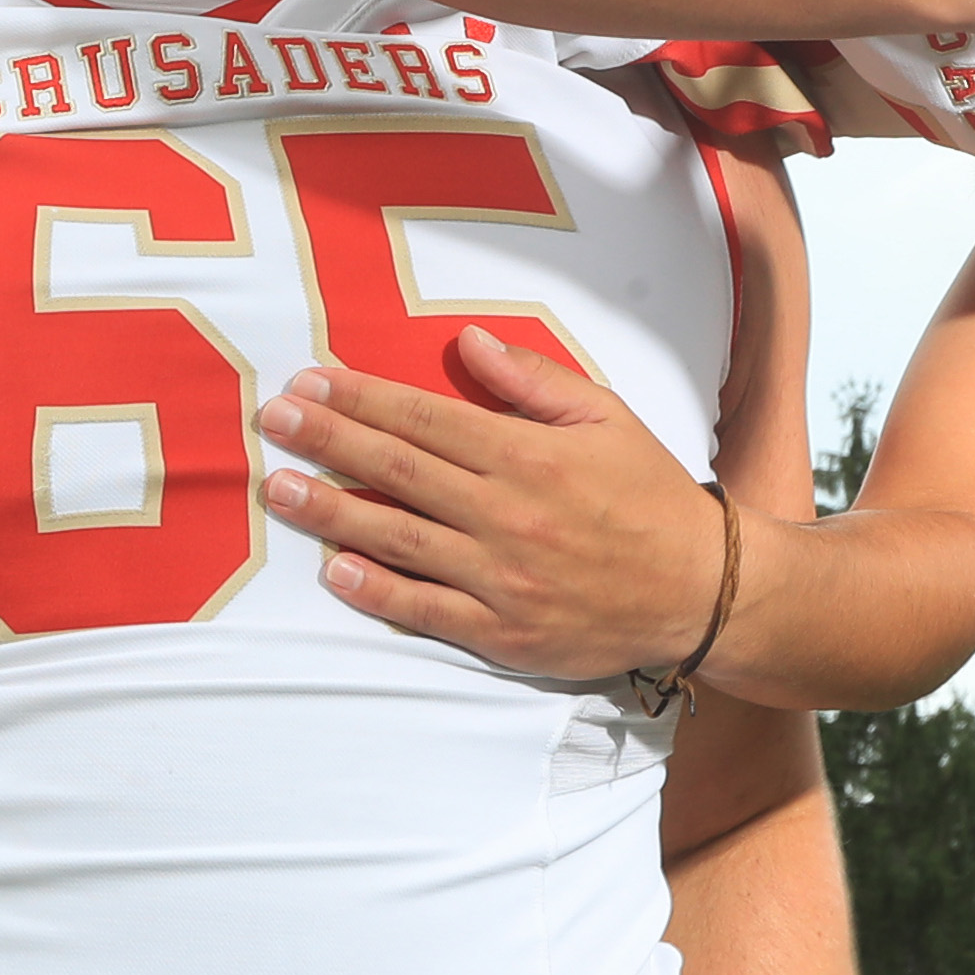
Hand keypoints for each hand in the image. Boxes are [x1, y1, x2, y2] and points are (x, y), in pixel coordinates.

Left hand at [258, 329, 726, 679]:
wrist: (702, 589)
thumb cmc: (649, 494)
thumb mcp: (605, 416)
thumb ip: (531, 380)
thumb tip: (465, 342)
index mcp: (528, 455)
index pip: (424, 419)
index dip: (360, 399)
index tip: (311, 382)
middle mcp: (507, 514)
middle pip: (397, 470)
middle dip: (327, 441)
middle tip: (273, 420)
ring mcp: (501, 578)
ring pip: (398, 538)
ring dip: (331, 511)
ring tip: (279, 490)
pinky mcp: (504, 632)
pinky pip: (426, 610)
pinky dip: (377, 591)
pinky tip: (334, 571)